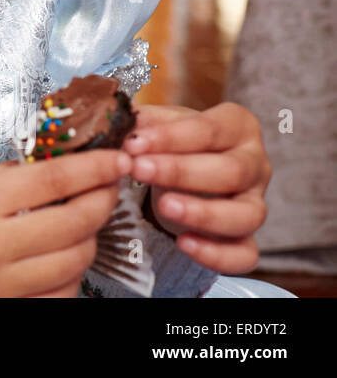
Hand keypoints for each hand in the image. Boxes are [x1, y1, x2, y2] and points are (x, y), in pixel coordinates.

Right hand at [0, 149, 131, 296]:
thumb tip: (42, 170)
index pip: (54, 179)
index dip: (95, 167)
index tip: (116, 158)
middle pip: (76, 222)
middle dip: (102, 201)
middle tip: (107, 188)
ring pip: (75, 263)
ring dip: (88, 240)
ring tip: (80, 222)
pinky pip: (57, 298)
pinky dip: (69, 279)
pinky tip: (58, 261)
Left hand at [123, 102, 270, 274]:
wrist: (185, 173)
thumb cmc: (175, 141)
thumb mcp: (161, 123)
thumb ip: (145, 123)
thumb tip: (122, 125)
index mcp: (238, 126)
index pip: (210, 130)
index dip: (171, 137)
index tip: (134, 143)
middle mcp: (255, 164)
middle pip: (232, 170)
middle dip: (181, 172)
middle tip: (138, 170)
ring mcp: (255, 203)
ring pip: (248, 214)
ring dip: (204, 213)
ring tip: (164, 207)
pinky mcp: (248, 239)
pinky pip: (245, 254)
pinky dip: (217, 254)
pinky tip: (183, 243)